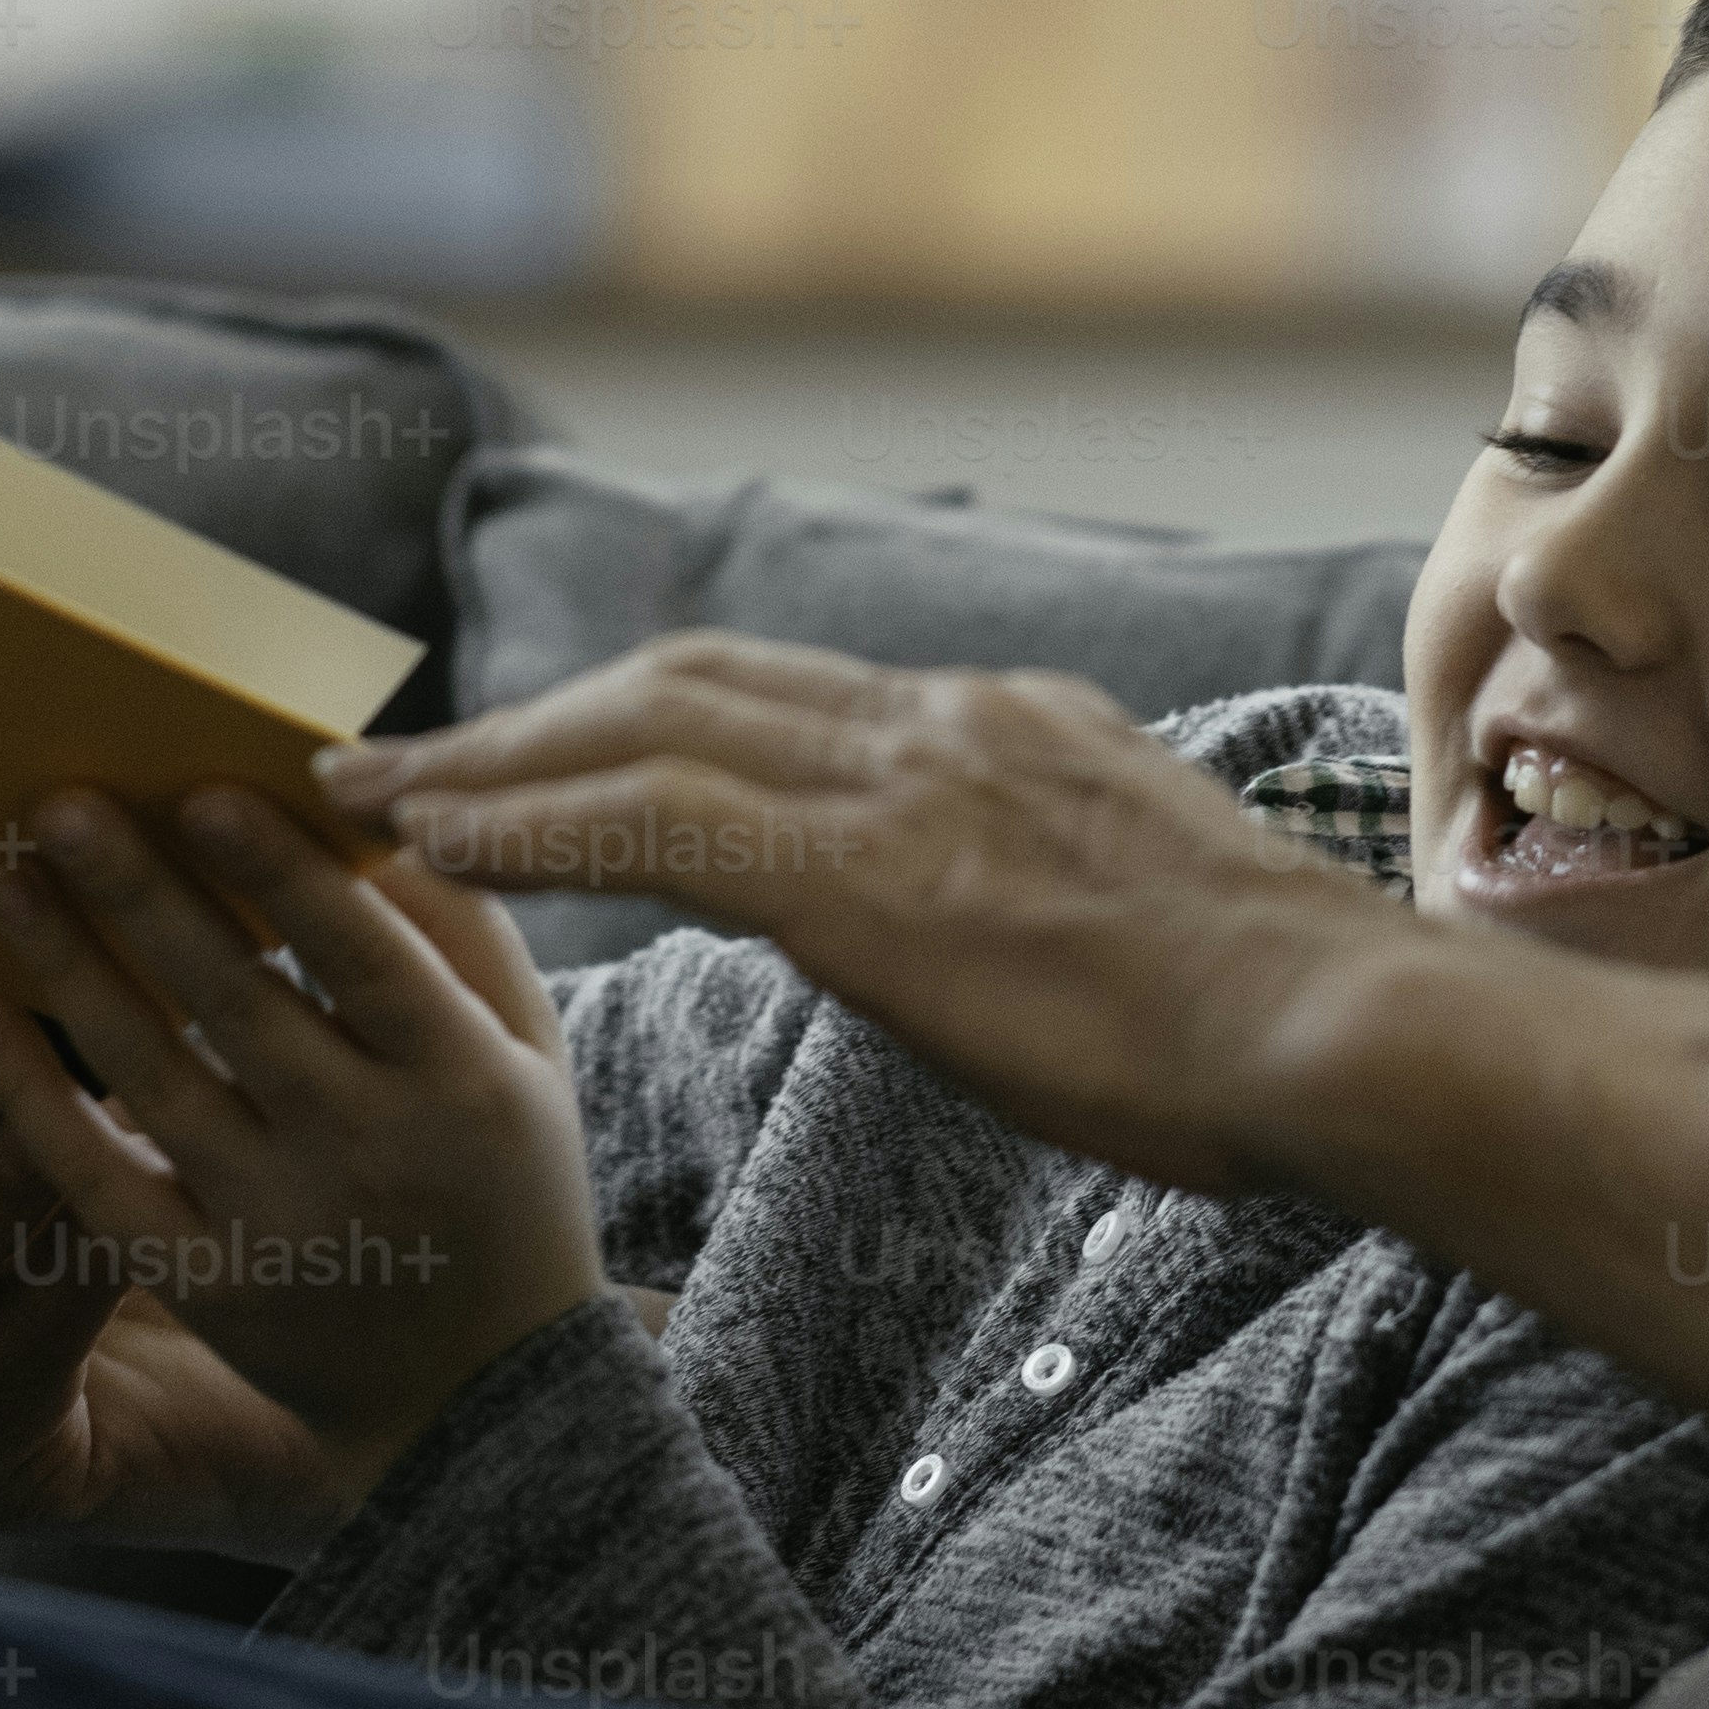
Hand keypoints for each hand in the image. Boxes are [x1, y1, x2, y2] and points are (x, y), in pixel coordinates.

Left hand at [0, 786, 608, 1460]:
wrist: (483, 1394)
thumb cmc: (503, 1182)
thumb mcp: (527, 1056)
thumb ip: (462, 933)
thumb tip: (370, 808)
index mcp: (461, 1080)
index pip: (365, 958)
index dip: (282, 875)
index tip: (201, 790)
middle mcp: (369, 1150)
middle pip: (237, 1004)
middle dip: (142, 896)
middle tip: (58, 803)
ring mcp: (280, 1225)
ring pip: (152, 1080)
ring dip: (71, 970)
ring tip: (6, 880)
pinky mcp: (209, 1285)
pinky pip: (98, 1184)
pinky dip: (36, 1100)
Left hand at [325, 635, 1388, 1197]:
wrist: (1338, 1031)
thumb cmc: (1271, 1029)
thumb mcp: (1139, 920)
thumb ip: (1042, 895)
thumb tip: (994, 936)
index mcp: (1009, 725)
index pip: (786, 692)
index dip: (647, 712)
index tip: (557, 750)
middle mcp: (941, 719)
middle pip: (686, 677)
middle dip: (538, 715)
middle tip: (412, 761)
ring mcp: (900, 782)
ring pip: (640, 726)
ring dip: (491, 761)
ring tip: (370, 804)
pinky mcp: (861, 870)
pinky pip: (645, 821)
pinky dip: (524, 828)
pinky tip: (434, 855)